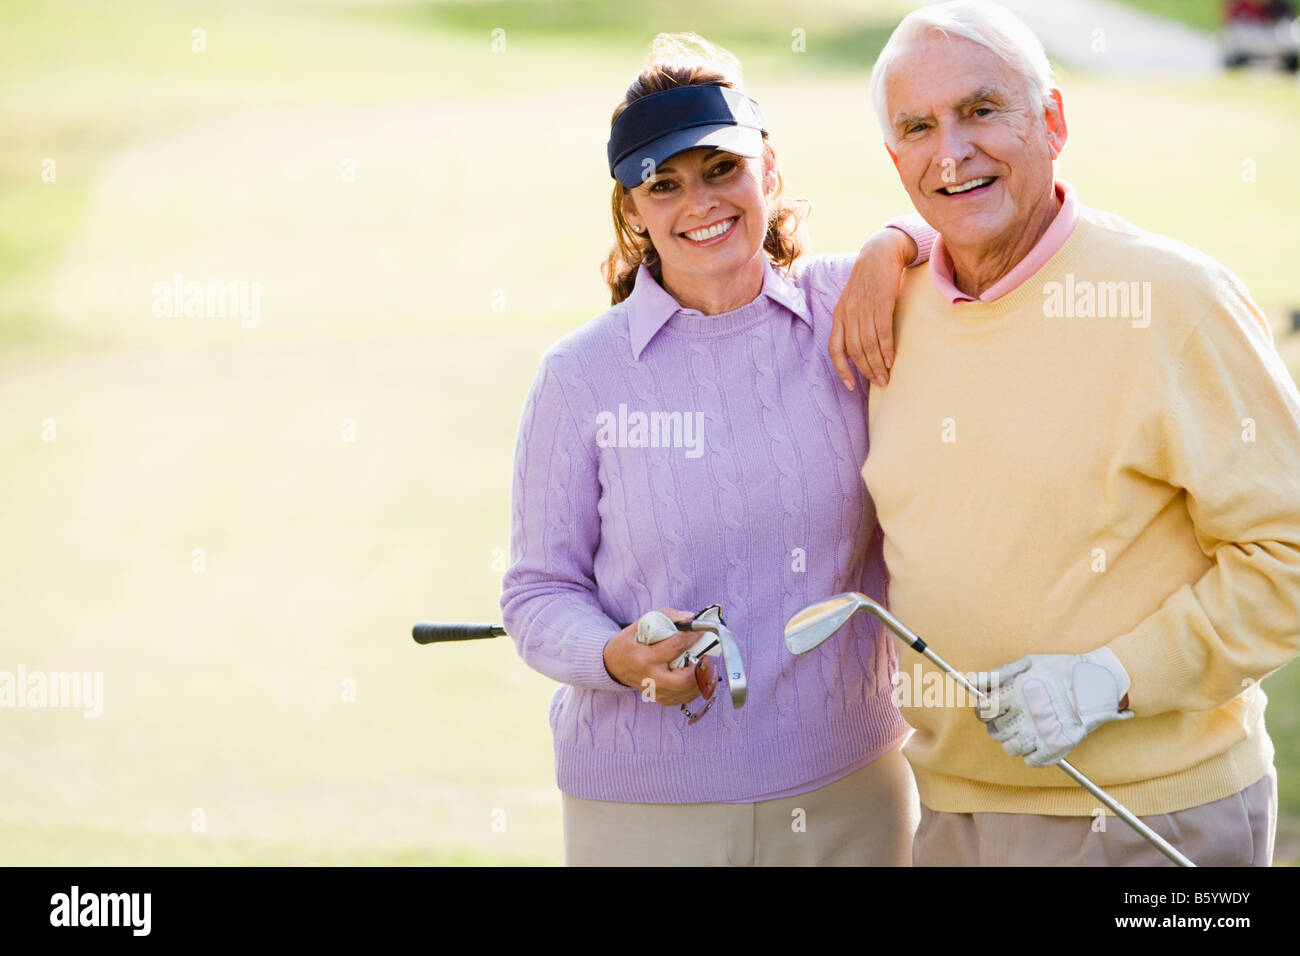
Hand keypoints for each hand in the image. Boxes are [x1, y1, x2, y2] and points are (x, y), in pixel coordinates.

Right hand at [602, 608, 700, 706]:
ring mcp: (656, 691)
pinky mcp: (660, 698)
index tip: (701, 630)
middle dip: (700, 667)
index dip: (692, 636)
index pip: (675, 646)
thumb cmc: (628, 643)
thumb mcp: (639, 624)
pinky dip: (696, 688)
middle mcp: (651, 677)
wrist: (612, 665)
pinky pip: (684, 698)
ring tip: (705, 664)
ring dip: (702, 678)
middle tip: (705, 655)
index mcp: (644, 658)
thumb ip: (665, 616)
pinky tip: (699, 676)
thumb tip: (690, 617)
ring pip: (687, 692)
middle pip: (684, 680)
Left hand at [830, 227, 916, 390]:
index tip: (851, 386)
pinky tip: (890, 360)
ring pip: (867, 345)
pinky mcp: (881, 302)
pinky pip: (881, 332)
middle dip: (866, 371)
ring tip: (886, 378)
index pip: (835, 349)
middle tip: (880, 384)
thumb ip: (854, 322)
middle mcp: (848, 314)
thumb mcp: (854, 301)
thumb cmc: (870, 280)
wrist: (881, 252)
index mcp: (839, 315)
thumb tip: (860, 348)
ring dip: (877, 365)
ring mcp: (863, 308)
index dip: (842, 370)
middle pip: (854, 351)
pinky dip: (886, 349)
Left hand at [973, 648, 1133, 766]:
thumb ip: (999, 674)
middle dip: (997, 726)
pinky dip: (1032, 755)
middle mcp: (1023, 715)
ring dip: (1013, 742)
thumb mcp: (1028, 662)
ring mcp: (1039, 733)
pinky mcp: (1056, 747)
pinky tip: (1039, 742)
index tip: (992, 708)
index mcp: (1014, 694)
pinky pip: (1032, 761)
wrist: (1097, 682)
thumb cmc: (1060, 669)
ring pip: (1010, 749)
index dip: (984, 710)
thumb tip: (973, 682)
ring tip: (1025, 731)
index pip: (982, 711)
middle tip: (1010, 719)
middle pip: (994, 732)